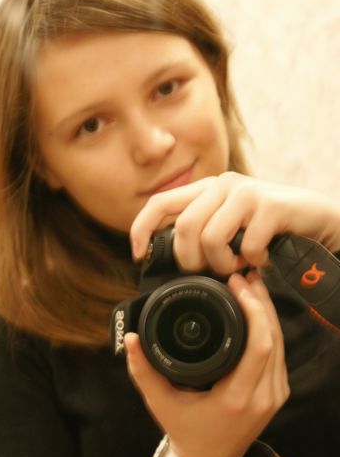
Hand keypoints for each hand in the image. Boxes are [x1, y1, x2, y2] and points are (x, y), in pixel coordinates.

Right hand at [124, 271, 289, 456]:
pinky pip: (280, 353)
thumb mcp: (159, 402)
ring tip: (250, 287)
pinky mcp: (277, 393)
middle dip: (262, 302)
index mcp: (237, 397)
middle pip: (275, 338)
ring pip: (282, 343)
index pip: (260, 345)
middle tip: (244, 277)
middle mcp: (263, 396)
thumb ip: (142, 370)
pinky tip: (258, 311)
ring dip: (268, 312)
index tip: (237, 286)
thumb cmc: (185, 431)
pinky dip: (270, 328)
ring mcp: (274, 395)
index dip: (254, 309)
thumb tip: (131, 338)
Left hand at [130, 172, 339, 274]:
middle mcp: (222, 185)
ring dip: (221, 263)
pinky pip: (247, 244)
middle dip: (190, 260)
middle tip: (207, 271)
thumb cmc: (267, 226)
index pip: (160, 203)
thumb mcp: (229, 225)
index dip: (141, 229)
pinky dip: (252, 261)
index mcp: (206, 190)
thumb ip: (202, 232)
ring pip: (211, 237)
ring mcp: (247, 193)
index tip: (139, 256)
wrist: (317, 218)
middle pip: (184, 227)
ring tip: (236, 266)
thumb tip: (169, 258)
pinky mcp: (271, 205)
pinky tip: (260, 259)